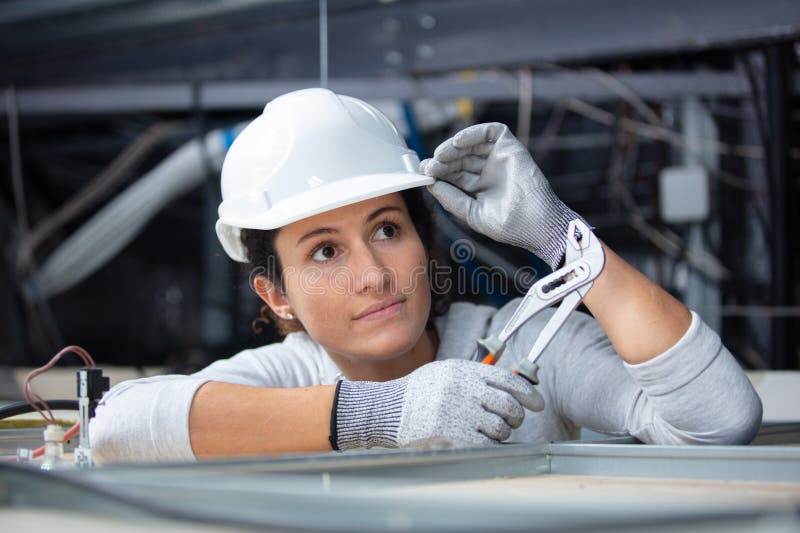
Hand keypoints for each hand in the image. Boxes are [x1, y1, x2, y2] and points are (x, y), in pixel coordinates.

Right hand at [333, 359, 543, 448]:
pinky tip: (480, 442)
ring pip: (500, 428)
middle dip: (516, 416)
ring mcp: (458, 412)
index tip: (537, 404)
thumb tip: (510, 388)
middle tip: (511, 421)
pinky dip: (488, 446)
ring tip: (487, 431)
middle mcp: (464, 389)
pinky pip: (485, 445)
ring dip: (500, 433)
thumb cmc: (419, 392)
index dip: (528, 393)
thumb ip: (475, 377)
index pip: (508, 380)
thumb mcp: (446, 373)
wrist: (389, 409)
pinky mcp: (452, 434)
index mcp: (464, 371)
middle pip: (508, 405)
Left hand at [420, 122, 584, 269]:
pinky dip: (473, 132)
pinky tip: (458, 142)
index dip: (439, 171)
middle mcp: (489, 171)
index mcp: (480, 188)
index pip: (454, 174)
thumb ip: (451, 198)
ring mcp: (500, 159)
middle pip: (460, 158)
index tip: (425, 172)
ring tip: (441, 155)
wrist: (536, 224)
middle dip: (443, 160)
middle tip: (430, 164)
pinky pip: (490, 132)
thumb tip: (430, 184)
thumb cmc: (509, 225)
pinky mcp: (511, 147)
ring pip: (471, 144)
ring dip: (454, 147)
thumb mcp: (472, 213)